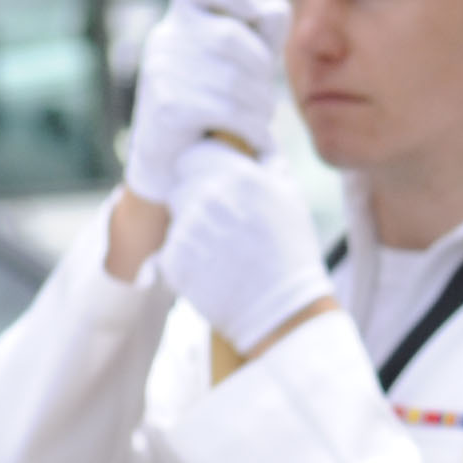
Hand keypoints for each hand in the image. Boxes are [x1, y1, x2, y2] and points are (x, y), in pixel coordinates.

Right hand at [121, 0, 286, 206]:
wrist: (173, 167)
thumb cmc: (214, 107)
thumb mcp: (242, 66)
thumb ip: (261, 35)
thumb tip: (277, 6)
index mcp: (182, 19)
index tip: (252, 16)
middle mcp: (165, 39)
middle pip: (231, 37)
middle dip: (262, 70)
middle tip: (267, 95)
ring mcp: (160, 72)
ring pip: (232, 78)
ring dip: (261, 105)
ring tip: (262, 120)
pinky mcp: (165, 108)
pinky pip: (223, 110)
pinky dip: (250, 128)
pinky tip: (256, 140)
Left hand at [157, 139, 330, 356]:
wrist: (283, 312)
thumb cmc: (292, 254)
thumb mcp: (292, 200)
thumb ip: (270, 167)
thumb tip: (259, 150)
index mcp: (238, 177)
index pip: (195, 157)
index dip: (202, 169)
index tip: (212, 184)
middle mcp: (209, 199)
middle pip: (180, 187)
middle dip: (196, 200)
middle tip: (220, 224)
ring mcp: (189, 231)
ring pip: (177, 219)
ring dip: (193, 230)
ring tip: (222, 250)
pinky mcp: (174, 261)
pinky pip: (171, 248)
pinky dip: (187, 257)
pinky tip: (213, 268)